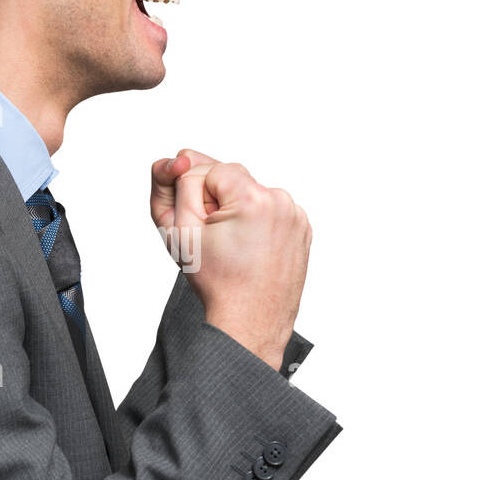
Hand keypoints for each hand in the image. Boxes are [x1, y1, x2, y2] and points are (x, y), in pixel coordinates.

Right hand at [150, 149, 311, 372]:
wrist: (249, 321)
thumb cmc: (216, 281)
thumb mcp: (181, 229)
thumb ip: (177, 183)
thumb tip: (185, 157)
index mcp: (254, 198)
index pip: (209, 170)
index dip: (198, 199)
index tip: (205, 229)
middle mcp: (281, 201)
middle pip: (233, 180)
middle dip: (218, 203)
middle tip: (217, 240)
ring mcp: (296, 216)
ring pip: (251, 196)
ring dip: (238, 213)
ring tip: (235, 248)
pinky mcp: (302, 228)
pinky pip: (270, 212)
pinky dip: (257, 224)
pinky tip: (251, 250)